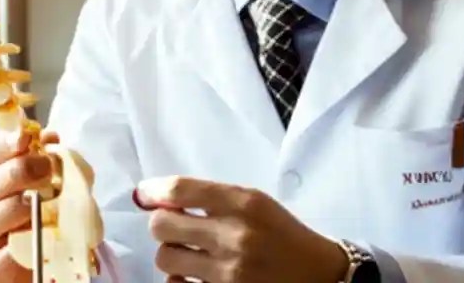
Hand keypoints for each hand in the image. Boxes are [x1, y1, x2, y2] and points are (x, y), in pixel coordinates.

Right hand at [0, 128, 58, 281]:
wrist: (59, 264)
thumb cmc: (53, 222)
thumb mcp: (58, 188)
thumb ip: (52, 163)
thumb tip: (49, 137)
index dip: (0, 147)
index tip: (24, 137)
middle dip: (13, 173)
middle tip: (45, 166)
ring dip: (9, 210)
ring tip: (36, 206)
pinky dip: (7, 258)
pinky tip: (31, 242)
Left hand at [135, 175, 348, 282]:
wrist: (318, 274)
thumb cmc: (280, 233)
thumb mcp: (253, 202)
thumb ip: (209, 197)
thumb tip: (154, 196)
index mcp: (243, 203)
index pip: (179, 190)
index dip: (153, 191)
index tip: (145, 195)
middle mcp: (235, 236)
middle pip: (162, 225)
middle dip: (162, 224)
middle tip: (175, 228)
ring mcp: (230, 272)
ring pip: (165, 258)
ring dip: (171, 254)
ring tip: (188, 253)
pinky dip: (179, 281)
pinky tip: (193, 276)